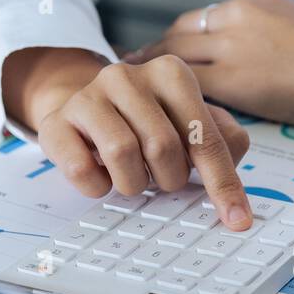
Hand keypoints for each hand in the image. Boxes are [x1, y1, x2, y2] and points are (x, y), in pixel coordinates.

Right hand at [2, 47, 252, 229]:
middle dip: (169, 178)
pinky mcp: (57, 123)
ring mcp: (88, 96)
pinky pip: (82, 171)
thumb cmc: (147, 121)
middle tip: (161, 177)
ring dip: (133, 183)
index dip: (223, 184)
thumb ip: (222, 140)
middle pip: (163, 149)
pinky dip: (98, 187)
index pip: (205, 138)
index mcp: (171, 73)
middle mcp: (128, 76)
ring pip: (122, 156)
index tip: (237, 220)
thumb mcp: (190, 121)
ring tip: (132, 175)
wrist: (82, 108)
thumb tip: (234, 179)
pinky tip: (102, 176)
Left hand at [134, 0, 293, 126]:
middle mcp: (236, 15)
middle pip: (182, 31)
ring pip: (177, 56)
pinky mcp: (232, 78)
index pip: (205, 16)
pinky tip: (155, 105)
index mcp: (254, 0)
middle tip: (137, 63)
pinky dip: (167, 94)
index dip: (181, 35)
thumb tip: (252, 53)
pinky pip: (187, 85)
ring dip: (152, 72)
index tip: (167, 46)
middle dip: (157, 49)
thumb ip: (266, 31)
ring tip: (135, 84)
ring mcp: (231, 45)